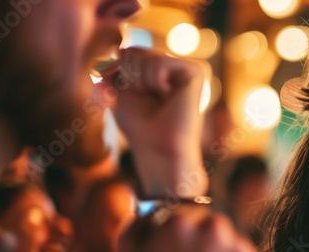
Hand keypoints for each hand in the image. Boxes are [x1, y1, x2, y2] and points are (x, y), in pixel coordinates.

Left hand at [99, 48, 206, 196]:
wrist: (158, 146)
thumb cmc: (140, 124)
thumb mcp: (115, 90)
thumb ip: (111, 65)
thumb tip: (118, 48)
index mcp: (158, 69)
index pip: (126, 52)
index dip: (119, 75)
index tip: (130, 98)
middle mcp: (173, 66)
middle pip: (134, 51)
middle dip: (130, 78)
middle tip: (147, 101)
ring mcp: (186, 67)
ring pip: (146, 56)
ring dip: (142, 83)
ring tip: (159, 101)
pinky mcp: (197, 71)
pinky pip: (160, 62)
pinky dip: (156, 82)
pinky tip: (169, 97)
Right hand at [119, 207, 264, 251]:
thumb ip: (138, 219)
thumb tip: (149, 202)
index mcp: (182, 221)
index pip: (191, 212)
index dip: (185, 232)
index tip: (181, 251)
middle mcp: (214, 229)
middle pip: (215, 224)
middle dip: (207, 241)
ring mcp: (238, 248)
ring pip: (233, 242)